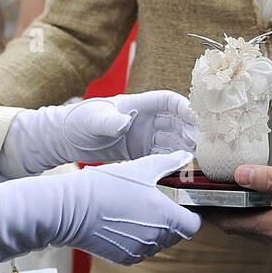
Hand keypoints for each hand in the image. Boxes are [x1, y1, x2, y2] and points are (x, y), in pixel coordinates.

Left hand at [0, 90, 196, 179]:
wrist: (67, 139)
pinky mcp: (140, 152)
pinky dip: (173, 161)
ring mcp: (144, 136)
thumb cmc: (79, 121)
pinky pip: (162, 155)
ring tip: (198, 160)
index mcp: (139, 104)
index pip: (169, 102)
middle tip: (204, 145)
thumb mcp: (94, 120)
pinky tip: (182, 170)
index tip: (198, 119)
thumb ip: (110, 121)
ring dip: (185, 148)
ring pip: (173, 140)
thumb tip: (124, 123)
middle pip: (177, 122)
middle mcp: (146, 119)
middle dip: (191, 132)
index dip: (186, 108)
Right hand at [0, 150, 201, 265]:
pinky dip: (137, 238)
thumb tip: (185, 157)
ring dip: (154, 229)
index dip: (191, 214)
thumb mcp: (140, 168)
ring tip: (137, 208)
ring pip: (158, 242)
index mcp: (165, 218)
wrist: (69, 209)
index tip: (183, 203)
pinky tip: (123, 220)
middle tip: (157, 200)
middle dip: (172, 219)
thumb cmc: (105, 185)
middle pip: (176, 234)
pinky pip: (140, 250)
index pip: (193, 225)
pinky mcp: (123, 258)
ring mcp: (139, 251)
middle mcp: (155, 239)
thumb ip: (168, 163)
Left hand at [204, 164, 271, 256]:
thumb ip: (268, 178)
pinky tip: (257, 201)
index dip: (211, 211)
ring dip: (239, 213)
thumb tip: (239, 174)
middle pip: (239, 227)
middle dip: (222, 210)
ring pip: (252, 229)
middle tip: (209, 191)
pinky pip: (266, 230)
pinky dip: (255, 216)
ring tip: (228, 193)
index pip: (230, 223)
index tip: (196, 199)